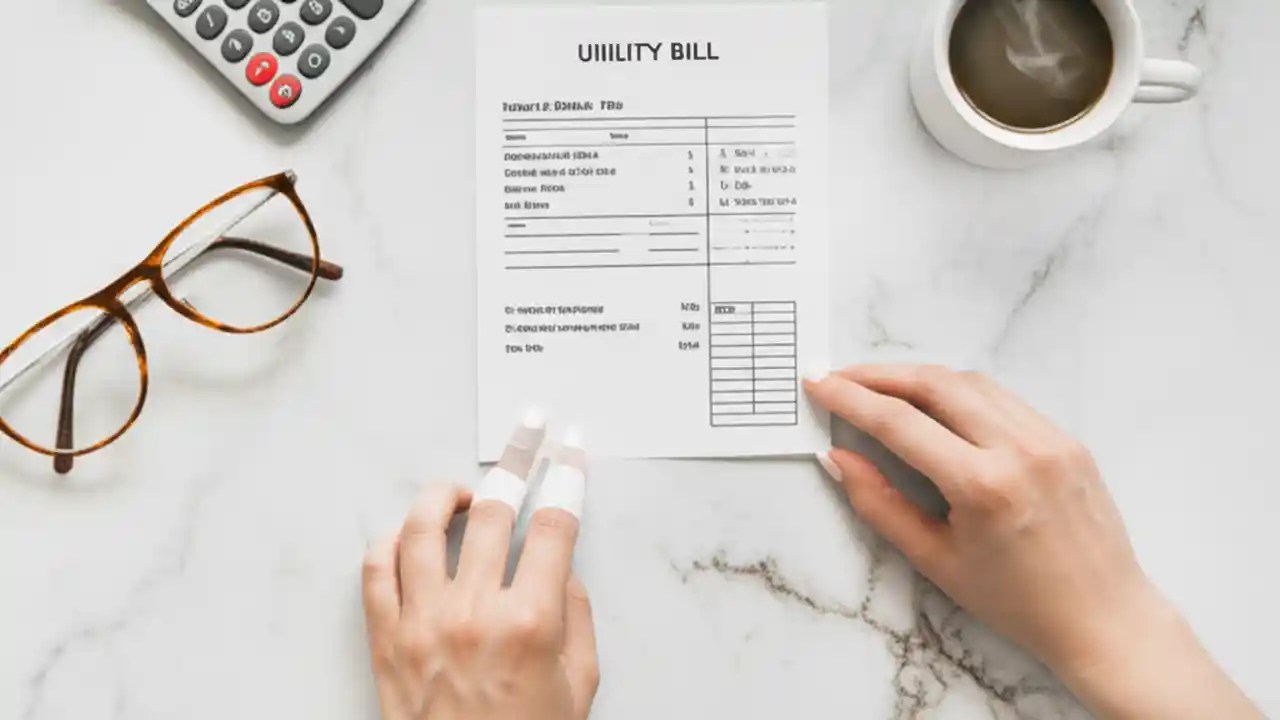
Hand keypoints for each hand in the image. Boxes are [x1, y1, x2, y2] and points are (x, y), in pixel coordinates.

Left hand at [361, 457, 597, 718]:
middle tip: (528, 433)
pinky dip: (392, 539)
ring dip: (446, 494)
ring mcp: (422, 621)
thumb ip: (577, 617)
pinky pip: (376, 567)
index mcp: (530, 622)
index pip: (554, 527)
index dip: (567, 481)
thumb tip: (563, 570)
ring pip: (425, 527)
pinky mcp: (385, 638)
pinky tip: (412, 533)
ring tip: (464, 490)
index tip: (572, 454)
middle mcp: (473, 611)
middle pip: (494, 511)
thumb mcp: (578, 685)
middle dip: (517, 460)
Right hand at [805, 365, 1260, 719]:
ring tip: (881, 387)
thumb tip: (837, 458)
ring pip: (970, 382)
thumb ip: (879, 504)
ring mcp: (1050, 438)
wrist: (1104, 618)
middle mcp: (1020, 450)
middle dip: (879, 374)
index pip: (900, 423)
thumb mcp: (936, 560)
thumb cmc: (1018, 602)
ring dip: (919, 377)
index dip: (850, 399)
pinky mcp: (1067, 438)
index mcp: (983, 485)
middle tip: (840, 377)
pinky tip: (936, 405)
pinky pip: (1004, 398)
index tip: (819, 384)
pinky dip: (961, 392)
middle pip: (934, 384)